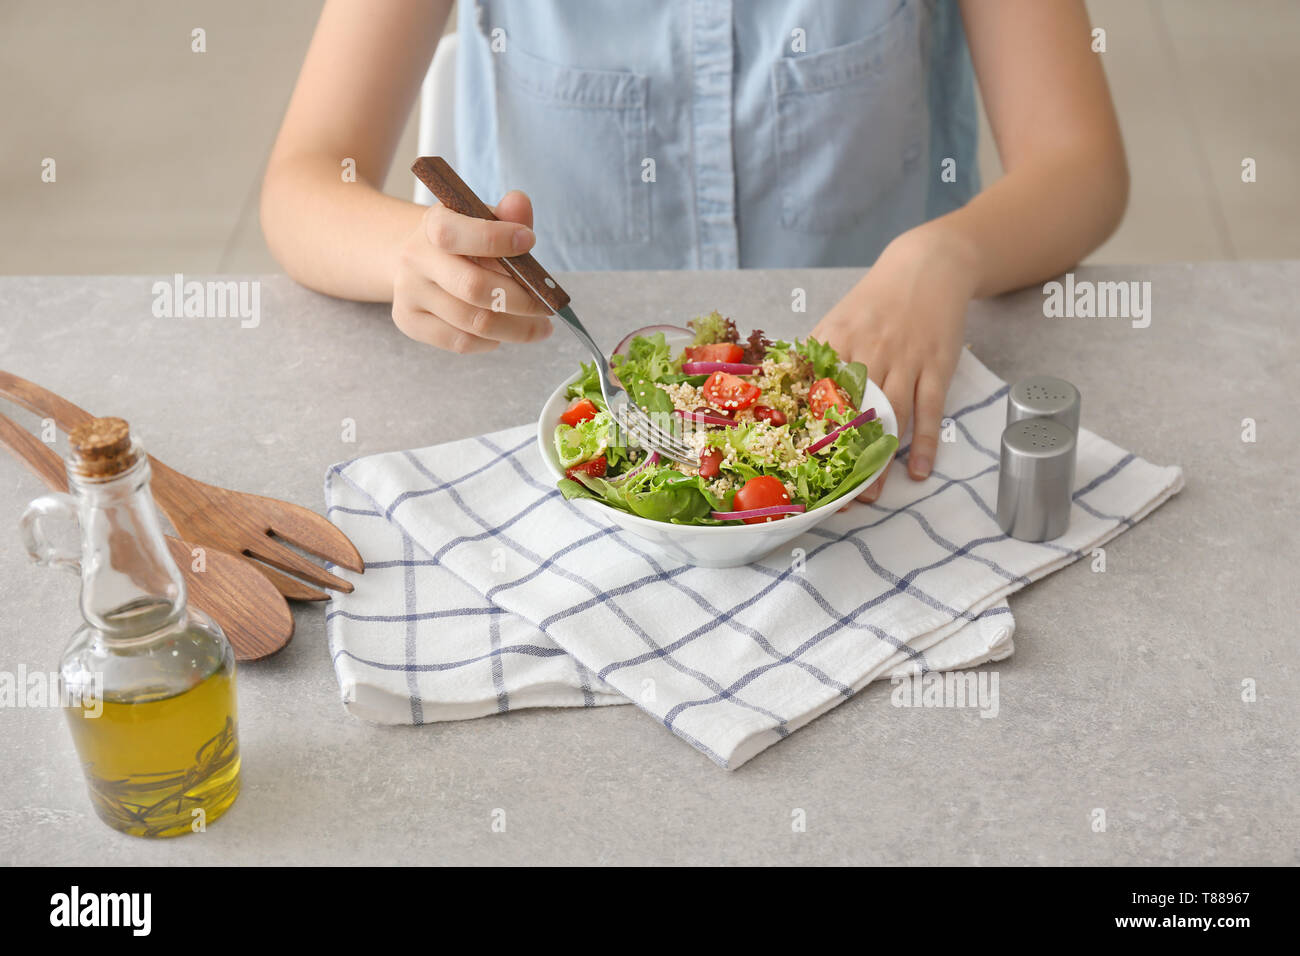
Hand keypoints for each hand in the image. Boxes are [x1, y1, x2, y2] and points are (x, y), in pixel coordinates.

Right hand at [391, 190, 552, 352]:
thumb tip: (519, 203)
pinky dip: (492, 341)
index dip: (496, 239)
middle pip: (472, 287)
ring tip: (541, 327)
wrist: (419, 260)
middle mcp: (415, 258)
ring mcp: (408, 293)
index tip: (531, 240)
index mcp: (433, 224)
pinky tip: (506, 333)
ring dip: (516, 328)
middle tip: (550, 307)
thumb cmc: (463, 241)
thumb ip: (506, 215)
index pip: (456, 235)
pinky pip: (460, 342)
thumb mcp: (482, 221)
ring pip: (472, 322)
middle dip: (521, 300)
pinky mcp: (410, 322)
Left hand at [810, 226, 978, 501]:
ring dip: (881, 460)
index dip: (806, 432)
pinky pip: (930, 410)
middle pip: (854, 416)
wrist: (927, 268)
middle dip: (843, 459)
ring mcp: (906, 360)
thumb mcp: (837, 319)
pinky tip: (918, 471)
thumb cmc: (875, 300)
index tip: (794, 466)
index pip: (816, 395)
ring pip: (892, 418)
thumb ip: (813, 357)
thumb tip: (779, 392)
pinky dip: (925, 443)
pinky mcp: (937, 365)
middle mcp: (871, 352)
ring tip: (871, 495)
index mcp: (837, 341)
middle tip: (835, 495)